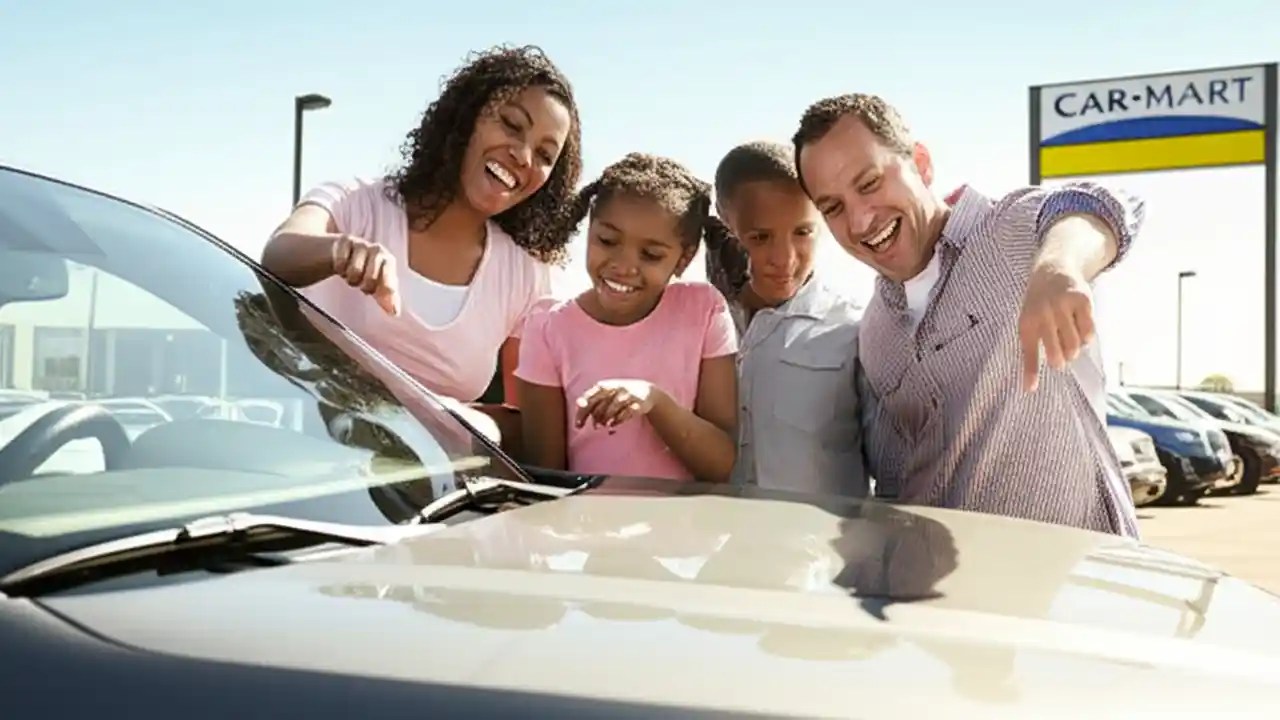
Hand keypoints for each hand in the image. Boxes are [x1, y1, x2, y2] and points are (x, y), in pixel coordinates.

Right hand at [330, 234, 400, 315]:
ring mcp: (360, 244)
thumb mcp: (376, 284)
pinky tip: (341, 267)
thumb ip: (385, 299)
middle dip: (366, 286)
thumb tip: (394, 313)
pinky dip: (340, 269)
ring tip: (351, 276)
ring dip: (351, 278)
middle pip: (372, 275)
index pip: (390, 274)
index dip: (388, 287)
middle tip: (362, 286)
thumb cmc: (364, 270)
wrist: (341, 251)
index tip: (388, 300)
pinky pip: (340, 261)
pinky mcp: (344, 240)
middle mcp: (376, 250)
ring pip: (355, 270)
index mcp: (387, 260)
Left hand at [574, 380, 659, 428]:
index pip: (589, 397)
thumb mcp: (605, 395)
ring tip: (603, 427)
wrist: (646, 390)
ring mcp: (627, 395)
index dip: (583, 411)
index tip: (578, 425)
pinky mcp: (638, 403)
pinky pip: (626, 413)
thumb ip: (591, 404)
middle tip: (594, 427)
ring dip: (606, 419)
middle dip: (595, 417)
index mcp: (604, 386)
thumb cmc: (619, 394)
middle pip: (601, 403)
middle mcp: (615, 388)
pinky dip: (618, 421)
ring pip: (613, 408)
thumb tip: (579, 421)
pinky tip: (612, 428)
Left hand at [1017, 262, 1095, 391]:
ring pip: (1074, 343)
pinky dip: (1086, 337)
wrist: (1052, 270)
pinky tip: (1080, 331)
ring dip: (1074, 349)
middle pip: (1056, 352)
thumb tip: (1029, 388)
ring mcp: (1063, 305)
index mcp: (1027, 321)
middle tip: (1062, 359)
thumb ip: (1031, 351)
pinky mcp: (1082, 299)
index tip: (1029, 390)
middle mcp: (1043, 312)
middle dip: (1060, 361)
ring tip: (1070, 342)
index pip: (1029, 351)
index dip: (1030, 372)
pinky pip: (1088, 331)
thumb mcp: (1029, 323)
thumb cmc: (1039, 306)